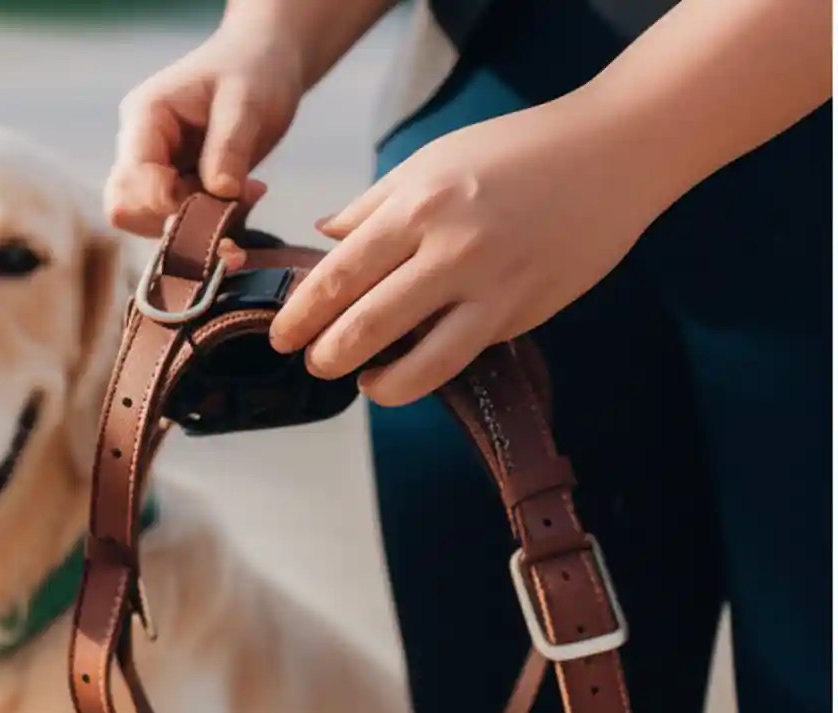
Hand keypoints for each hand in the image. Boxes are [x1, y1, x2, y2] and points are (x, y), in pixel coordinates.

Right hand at [106, 26, 305, 235]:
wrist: (265, 62)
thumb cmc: (253, 70)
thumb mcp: (247, 102)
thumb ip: (229, 146)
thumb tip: (220, 192)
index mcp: (145, 117)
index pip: (131, 181)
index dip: (169, 203)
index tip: (218, 199)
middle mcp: (140, 146)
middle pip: (127, 208)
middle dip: (178, 219)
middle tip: (232, 203)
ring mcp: (156, 167)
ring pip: (152, 221)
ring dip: (201, 224)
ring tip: (247, 193)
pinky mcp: (177, 183)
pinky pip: (181, 219)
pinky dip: (214, 221)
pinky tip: (247, 194)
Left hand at [269, 98, 660, 406]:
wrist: (610, 154)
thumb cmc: (514, 150)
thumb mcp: (431, 160)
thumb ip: (372, 204)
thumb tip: (323, 235)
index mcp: (418, 206)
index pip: (340, 275)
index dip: (302, 313)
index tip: (282, 334)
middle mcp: (451, 251)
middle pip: (367, 324)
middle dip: (326, 354)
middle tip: (311, 362)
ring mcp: (492, 289)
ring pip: (420, 363)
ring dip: (378, 383)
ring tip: (360, 380)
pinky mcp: (524, 314)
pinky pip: (463, 354)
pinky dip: (427, 371)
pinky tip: (408, 368)